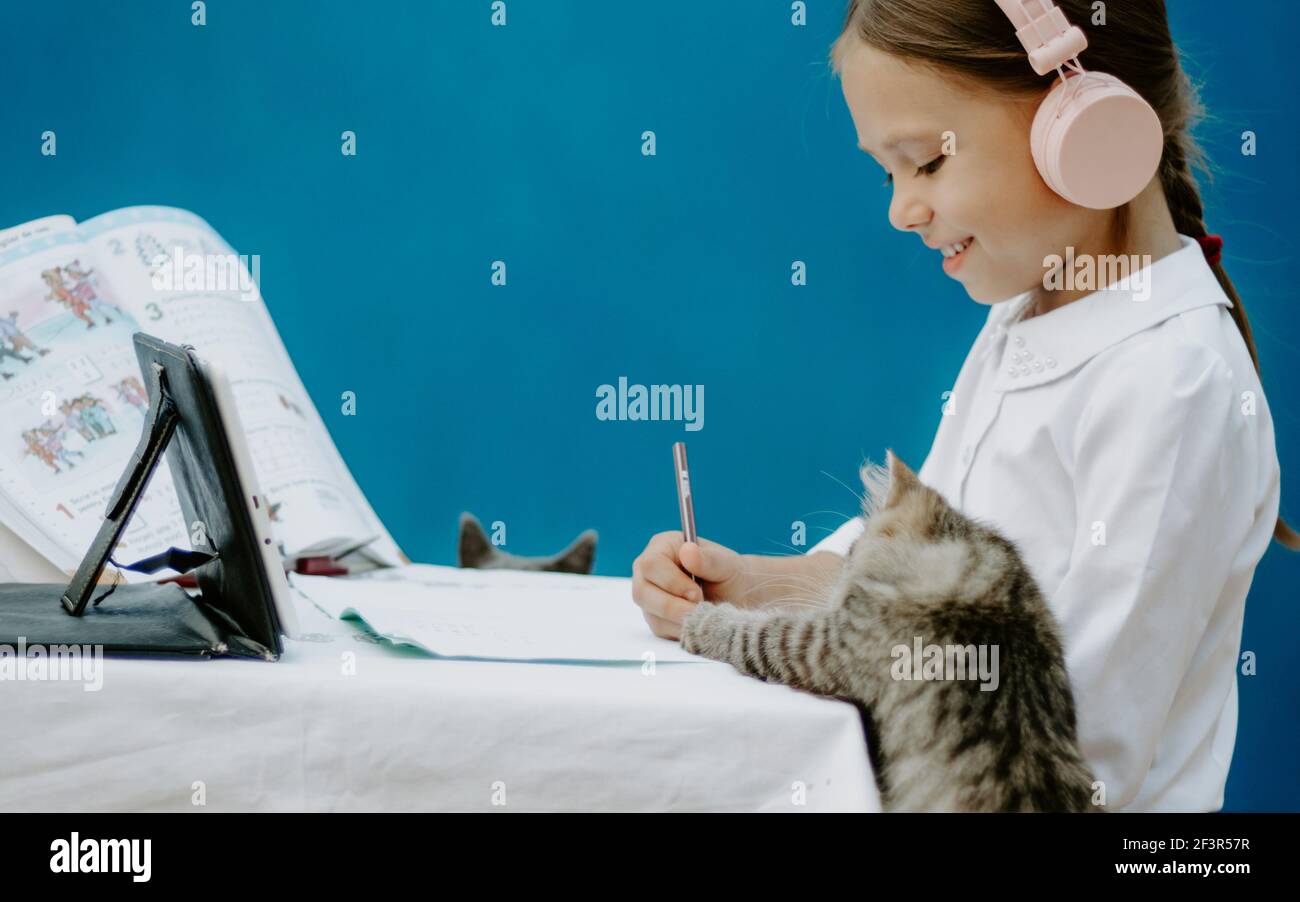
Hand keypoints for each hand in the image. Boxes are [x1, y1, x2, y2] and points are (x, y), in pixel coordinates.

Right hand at [631, 531, 746, 639]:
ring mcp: (650, 595)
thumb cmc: (730, 574)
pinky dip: (682, 630)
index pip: (651, 564)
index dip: (671, 582)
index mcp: (663, 547)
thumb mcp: (726, 564)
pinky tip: (699, 622)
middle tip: (700, 609)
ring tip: (705, 615)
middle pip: (642, 592)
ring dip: (680, 620)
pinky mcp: (656, 617)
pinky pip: (661, 629)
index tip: (696, 594)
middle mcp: (649, 571)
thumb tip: (687, 550)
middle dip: (673, 606)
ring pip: (651, 614)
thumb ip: (707, 559)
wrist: (737, 596)